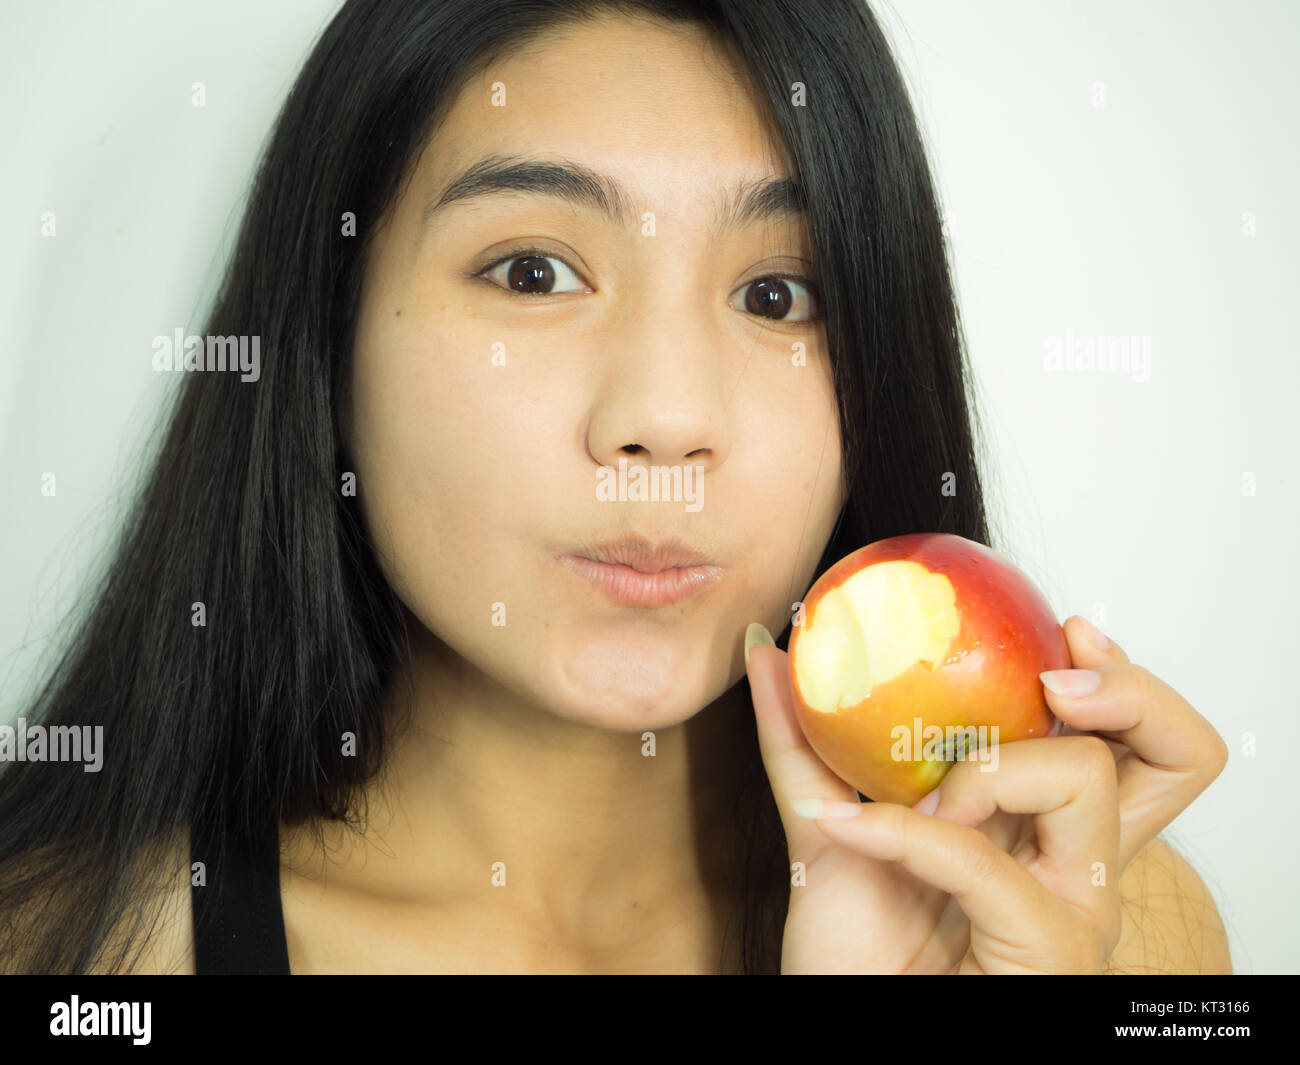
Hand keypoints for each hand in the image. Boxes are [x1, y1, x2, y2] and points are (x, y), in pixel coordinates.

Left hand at [744, 615, 1228, 973]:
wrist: (846, 1023)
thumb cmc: (853, 951)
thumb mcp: (825, 825)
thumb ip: (800, 739)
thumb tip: (767, 651)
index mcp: (1043, 829)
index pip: (1137, 742)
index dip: (1125, 680)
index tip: (1064, 632)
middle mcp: (1077, 863)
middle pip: (1174, 753)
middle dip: (1126, 691)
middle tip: (1053, 686)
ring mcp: (1073, 908)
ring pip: (1080, 774)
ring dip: (982, 771)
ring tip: (919, 809)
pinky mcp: (1046, 946)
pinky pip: (981, 855)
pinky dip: (901, 834)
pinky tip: (849, 833)